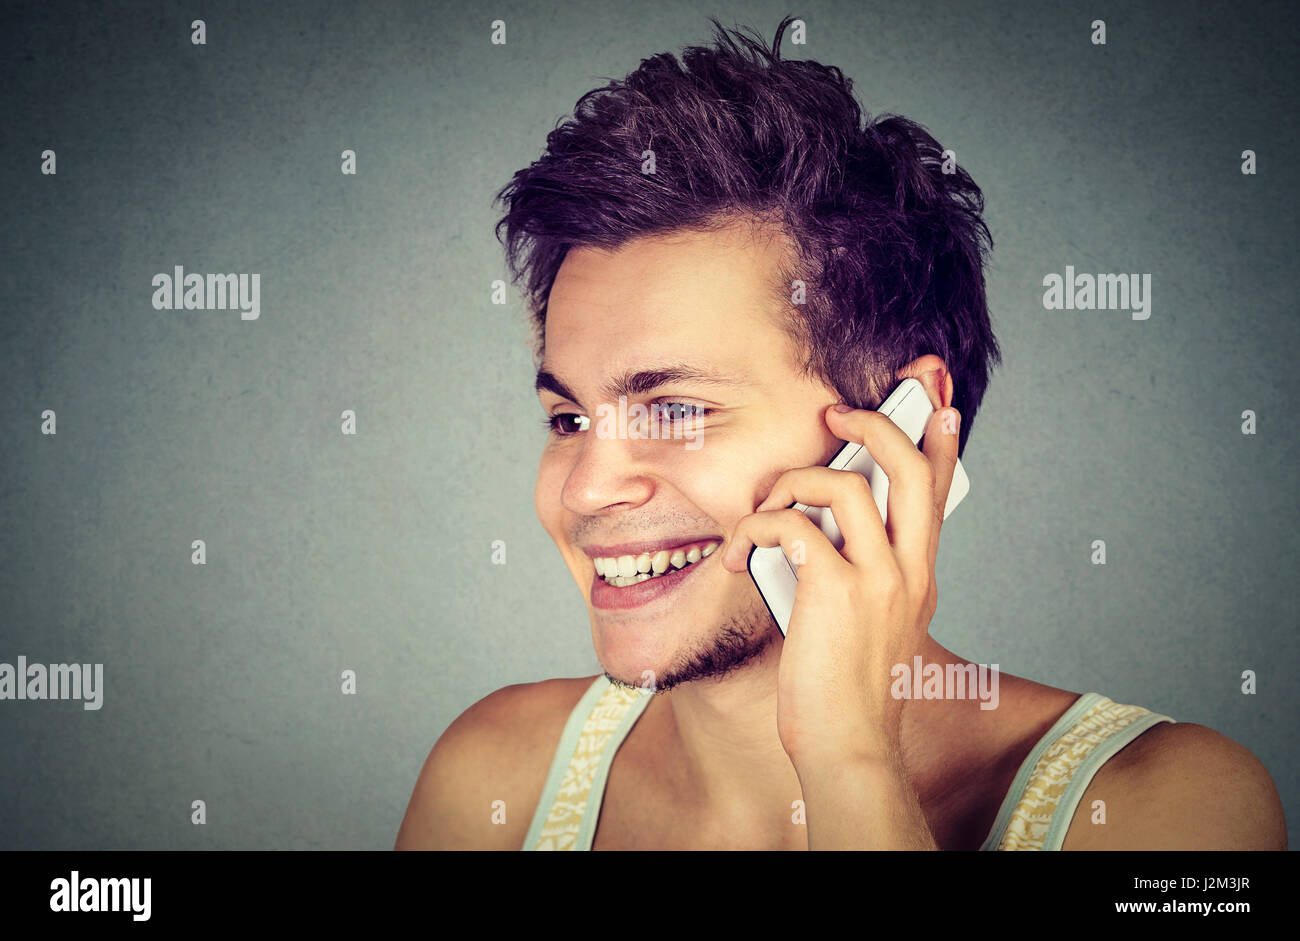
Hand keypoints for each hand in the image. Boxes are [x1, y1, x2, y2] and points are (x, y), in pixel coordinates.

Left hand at [720, 403, 961, 768]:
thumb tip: (813, 529)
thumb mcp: (870, 623)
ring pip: (846, 485)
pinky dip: (756, 526)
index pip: (938, 491)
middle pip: (908, 468)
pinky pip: (791, 525)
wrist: (847, 745)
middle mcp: (909, 571)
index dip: (940, 438)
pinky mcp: (836, 592)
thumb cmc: (847, 688)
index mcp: (919, 575)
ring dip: (793, 481)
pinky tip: (735, 555)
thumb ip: (859, 572)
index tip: (939, 396)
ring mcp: (877, 580)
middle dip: (874, 424)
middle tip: (836, 415)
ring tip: (765, 507)